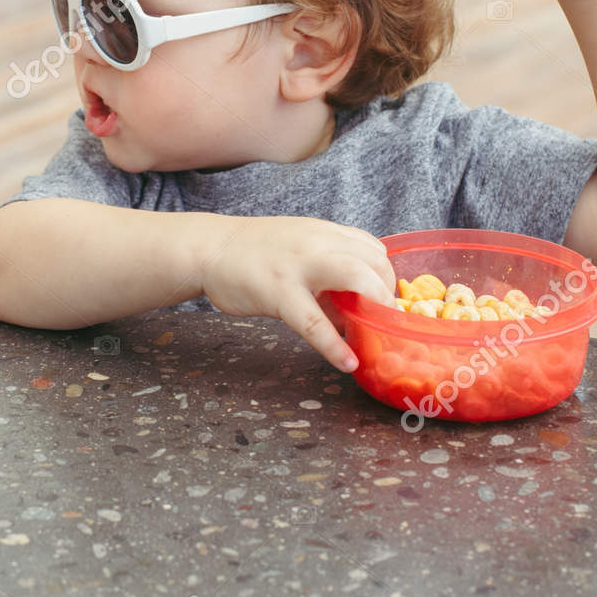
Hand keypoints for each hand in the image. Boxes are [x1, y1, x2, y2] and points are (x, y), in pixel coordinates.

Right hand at [198, 217, 395, 371]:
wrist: (210, 248)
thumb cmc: (254, 253)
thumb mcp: (297, 248)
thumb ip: (327, 269)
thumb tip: (355, 308)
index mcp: (324, 233)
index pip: (373, 248)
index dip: (384, 277)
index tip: (381, 302)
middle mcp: (317, 243)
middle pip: (374, 260)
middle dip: (387, 292)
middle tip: (379, 320)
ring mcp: (299, 266)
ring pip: (356, 276)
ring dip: (376, 306)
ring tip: (379, 336)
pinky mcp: (278, 292)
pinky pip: (314, 322)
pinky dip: (334, 346)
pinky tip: (347, 362)